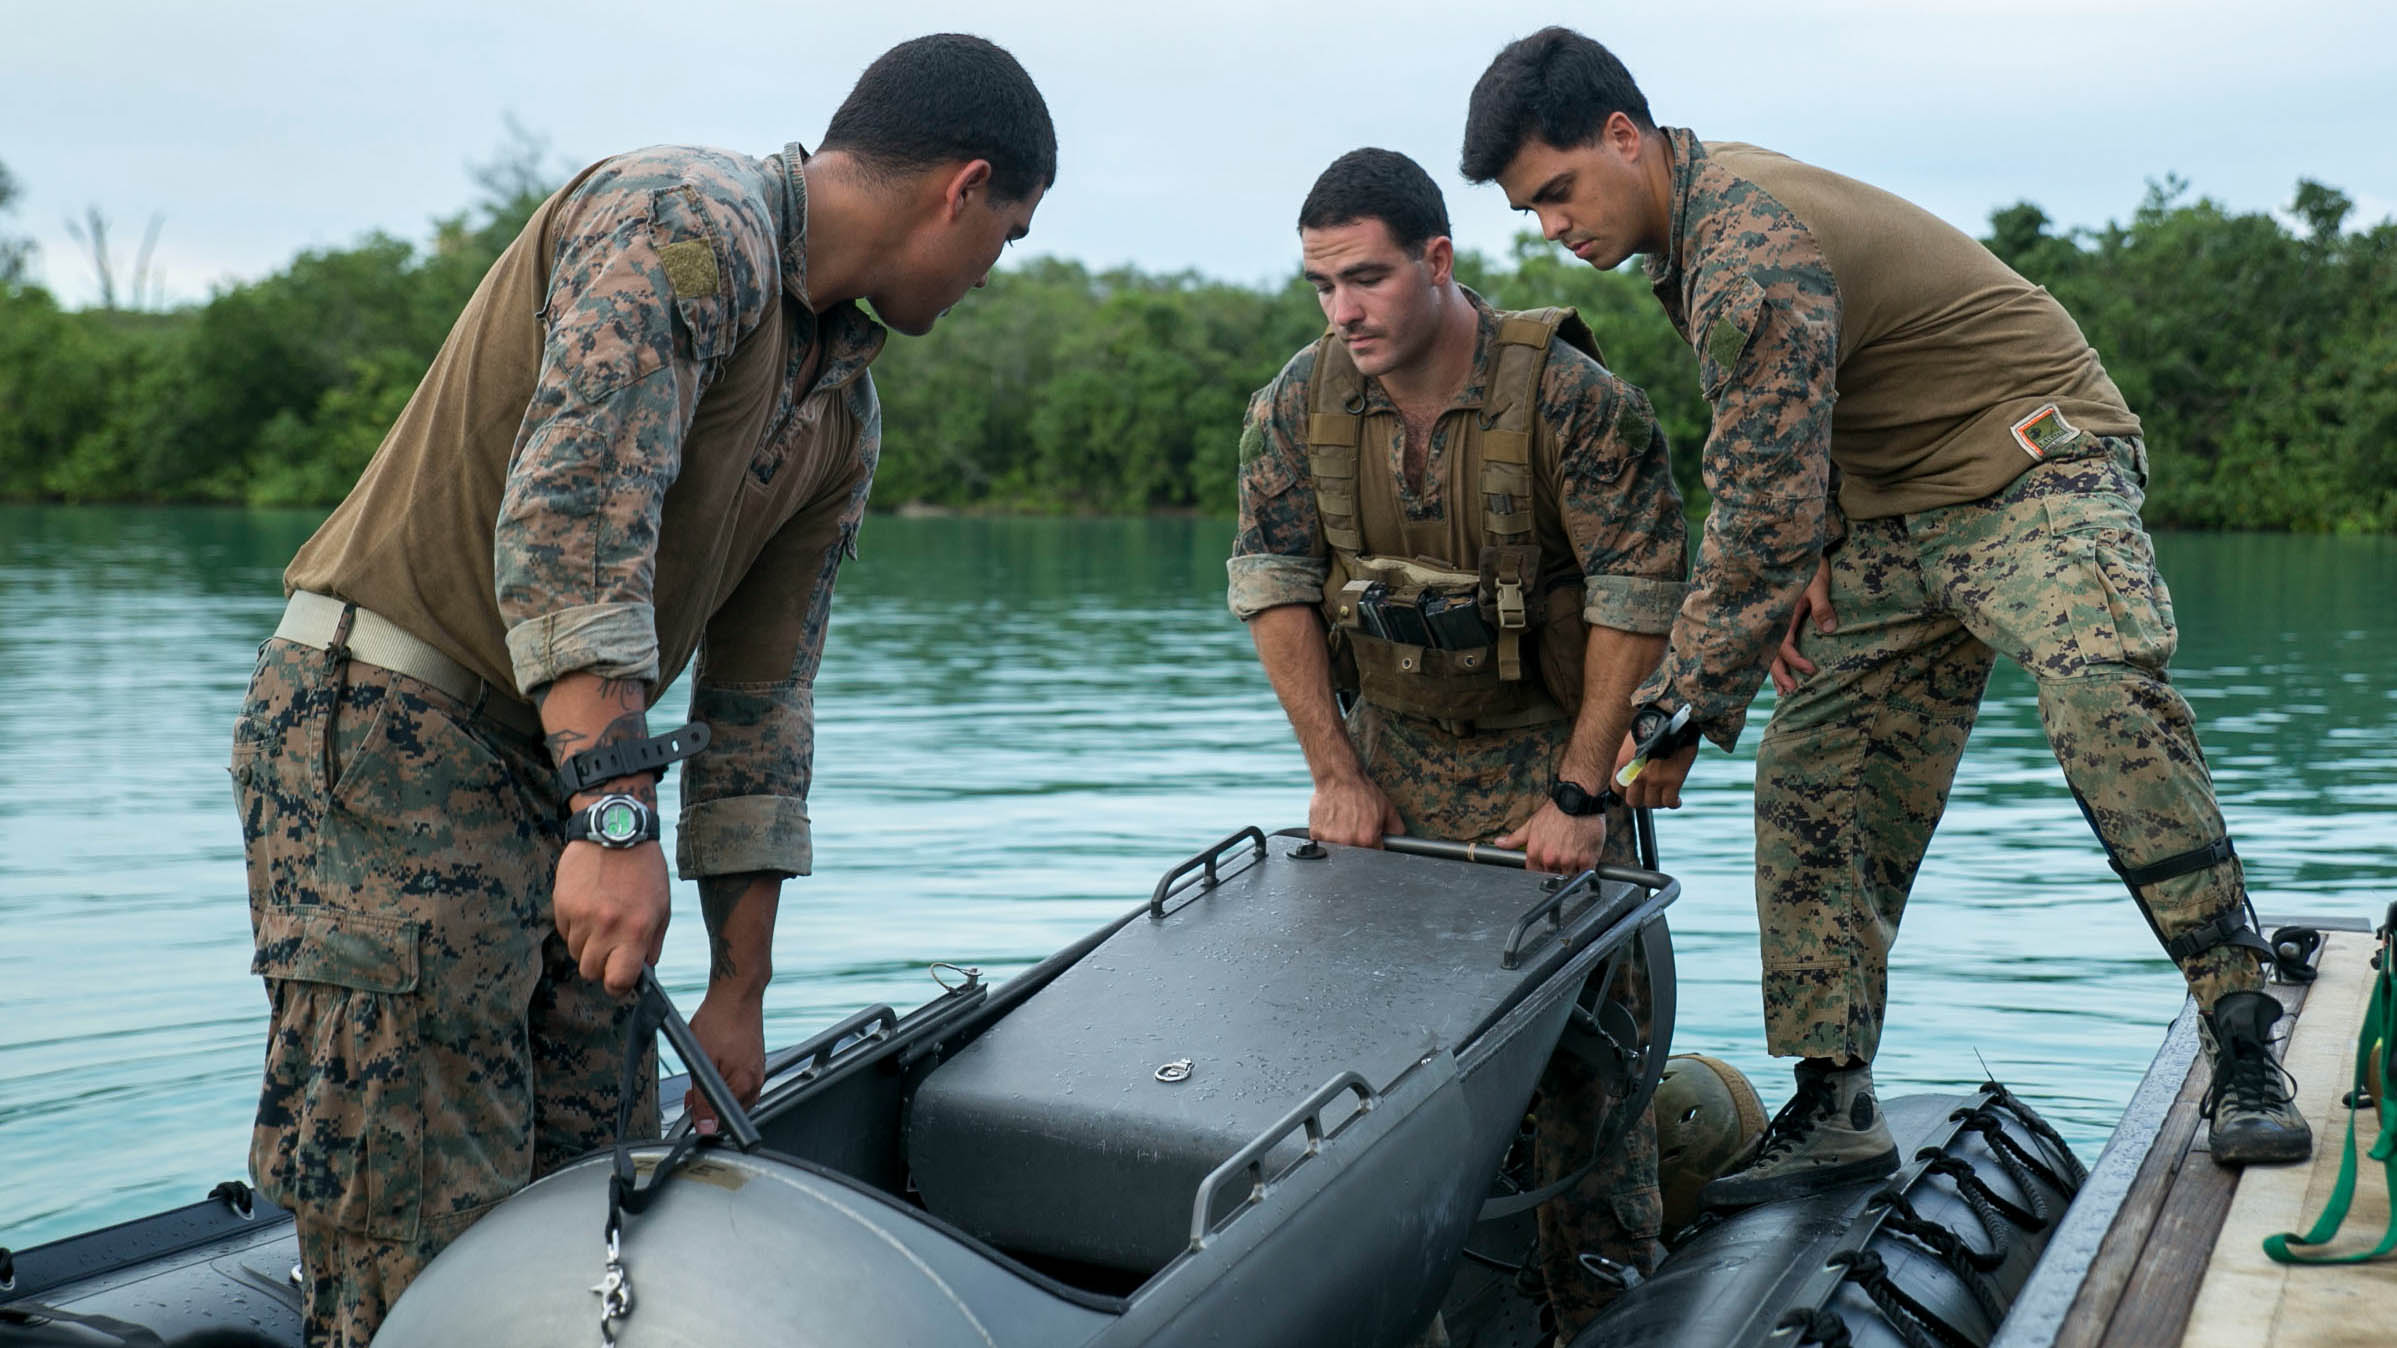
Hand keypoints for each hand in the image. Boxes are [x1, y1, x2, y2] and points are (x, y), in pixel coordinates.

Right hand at [553, 840, 670, 996]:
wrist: (616, 832)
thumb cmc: (644, 872)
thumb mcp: (661, 908)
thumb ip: (652, 944)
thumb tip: (641, 972)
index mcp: (636, 930)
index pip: (618, 981)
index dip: (618, 986)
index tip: (620, 980)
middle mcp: (607, 926)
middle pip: (590, 972)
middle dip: (600, 965)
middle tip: (611, 947)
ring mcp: (581, 916)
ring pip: (575, 952)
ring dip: (587, 944)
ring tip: (601, 919)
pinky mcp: (562, 904)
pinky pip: (563, 931)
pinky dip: (574, 926)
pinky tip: (588, 905)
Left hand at [683, 984, 765, 1134]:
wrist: (737, 993)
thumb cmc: (720, 1020)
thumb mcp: (701, 1063)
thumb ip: (703, 1100)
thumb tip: (706, 1127)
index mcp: (745, 1086)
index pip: (724, 1123)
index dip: (703, 1118)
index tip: (691, 1105)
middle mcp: (756, 1082)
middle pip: (730, 1111)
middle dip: (709, 1104)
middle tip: (692, 1088)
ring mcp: (758, 1072)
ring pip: (734, 1096)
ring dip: (716, 1090)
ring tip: (703, 1070)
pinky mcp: (756, 1062)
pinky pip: (740, 1082)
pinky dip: (725, 1078)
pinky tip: (715, 1063)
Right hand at [1309, 772, 1403, 848]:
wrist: (1339, 777)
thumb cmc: (1362, 792)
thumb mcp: (1388, 810)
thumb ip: (1396, 830)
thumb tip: (1398, 843)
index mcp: (1367, 839)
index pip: (1374, 855)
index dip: (1373, 846)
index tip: (1370, 838)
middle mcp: (1348, 841)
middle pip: (1355, 854)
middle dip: (1358, 844)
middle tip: (1356, 827)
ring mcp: (1330, 839)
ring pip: (1338, 850)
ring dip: (1341, 841)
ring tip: (1343, 824)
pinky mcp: (1316, 834)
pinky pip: (1323, 843)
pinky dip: (1327, 836)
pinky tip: (1332, 823)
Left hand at [1497, 801, 1606, 873]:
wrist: (1577, 800)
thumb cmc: (1555, 811)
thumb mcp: (1530, 825)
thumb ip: (1514, 839)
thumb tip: (1499, 843)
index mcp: (1535, 853)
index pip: (1536, 874)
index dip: (1543, 870)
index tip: (1548, 866)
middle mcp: (1551, 859)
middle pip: (1554, 877)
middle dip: (1558, 870)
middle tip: (1564, 857)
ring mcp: (1569, 860)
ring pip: (1571, 876)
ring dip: (1573, 870)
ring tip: (1576, 855)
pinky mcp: (1587, 859)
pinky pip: (1587, 872)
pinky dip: (1587, 868)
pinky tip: (1586, 857)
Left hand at [1611, 732, 1699, 809]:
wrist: (1674, 718)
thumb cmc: (1654, 726)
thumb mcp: (1632, 742)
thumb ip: (1629, 761)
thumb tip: (1633, 774)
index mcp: (1623, 763)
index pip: (1617, 789)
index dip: (1626, 792)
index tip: (1634, 791)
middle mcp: (1635, 774)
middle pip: (1633, 801)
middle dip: (1642, 799)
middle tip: (1650, 794)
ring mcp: (1654, 779)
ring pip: (1652, 804)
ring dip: (1658, 801)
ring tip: (1664, 795)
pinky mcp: (1672, 781)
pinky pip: (1669, 802)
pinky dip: (1673, 803)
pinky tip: (1676, 800)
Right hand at [1769, 558, 1837, 695]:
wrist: (1800, 557)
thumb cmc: (1811, 570)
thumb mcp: (1819, 586)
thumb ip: (1822, 607)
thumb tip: (1830, 628)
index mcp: (1783, 616)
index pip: (1784, 645)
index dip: (1796, 660)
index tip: (1811, 670)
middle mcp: (1776, 623)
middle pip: (1773, 655)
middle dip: (1781, 675)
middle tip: (1792, 691)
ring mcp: (1777, 625)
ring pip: (1771, 654)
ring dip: (1777, 673)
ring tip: (1784, 692)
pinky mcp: (1781, 624)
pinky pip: (1775, 647)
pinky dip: (1778, 662)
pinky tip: (1783, 674)